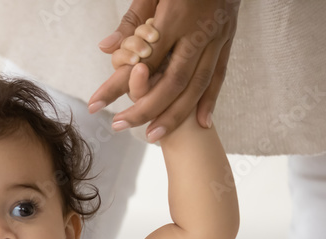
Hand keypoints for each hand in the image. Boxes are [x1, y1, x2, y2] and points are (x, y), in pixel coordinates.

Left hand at [89, 0, 238, 139]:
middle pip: (171, 80)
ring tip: (153, 135)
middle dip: (145, 108)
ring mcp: (218, 37)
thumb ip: (133, 19)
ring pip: (197, 84)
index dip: (118, 84)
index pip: (142, 58)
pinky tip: (200, 123)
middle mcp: (199, 30)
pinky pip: (220, 75)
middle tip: (119, 125)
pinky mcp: (229, 39)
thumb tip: (107, 48)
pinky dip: (209, 101)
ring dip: (176, 114)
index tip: (96, 102)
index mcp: (176, 15)